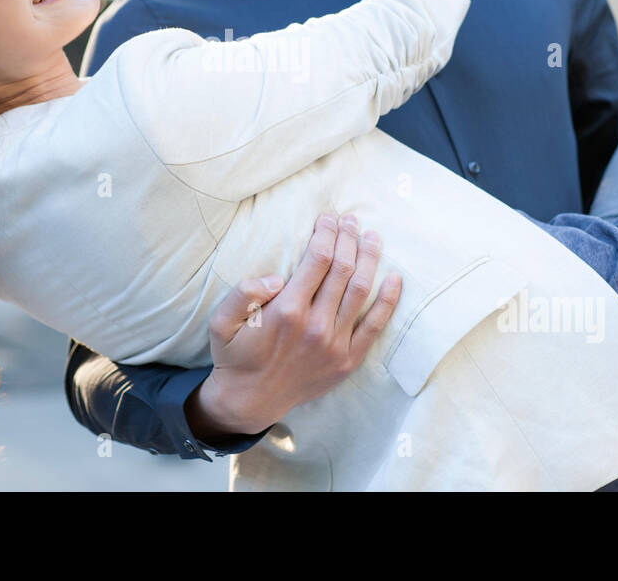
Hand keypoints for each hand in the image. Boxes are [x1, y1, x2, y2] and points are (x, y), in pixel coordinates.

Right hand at [185, 213, 401, 439]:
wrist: (251, 400)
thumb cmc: (236, 355)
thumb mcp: (222, 321)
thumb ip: (244, 292)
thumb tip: (276, 277)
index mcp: (287, 310)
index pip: (317, 260)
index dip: (326, 233)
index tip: (328, 218)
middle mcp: (315, 325)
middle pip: (342, 269)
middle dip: (349, 238)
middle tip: (351, 220)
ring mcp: (335, 344)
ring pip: (360, 291)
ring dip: (369, 259)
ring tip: (372, 237)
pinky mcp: (348, 360)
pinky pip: (375, 326)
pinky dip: (388, 300)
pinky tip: (395, 278)